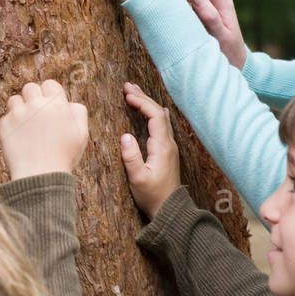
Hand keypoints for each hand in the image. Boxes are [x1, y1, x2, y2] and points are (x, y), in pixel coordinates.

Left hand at [0, 80, 88, 179]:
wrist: (40, 177)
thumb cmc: (63, 157)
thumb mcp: (81, 135)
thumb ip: (78, 113)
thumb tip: (68, 103)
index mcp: (56, 104)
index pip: (49, 84)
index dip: (50, 95)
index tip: (49, 106)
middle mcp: (36, 105)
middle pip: (30, 88)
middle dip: (33, 98)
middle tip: (37, 115)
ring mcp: (18, 114)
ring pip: (15, 99)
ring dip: (20, 109)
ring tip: (27, 126)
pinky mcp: (4, 125)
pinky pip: (6, 117)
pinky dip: (11, 126)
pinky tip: (19, 140)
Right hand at [120, 83, 181, 218]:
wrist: (169, 209)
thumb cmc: (152, 196)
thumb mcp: (138, 179)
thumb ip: (131, 157)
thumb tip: (124, 136)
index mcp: (162, 147)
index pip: (154, 116)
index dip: (141, 102)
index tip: (127, 95)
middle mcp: (169, 143)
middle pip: (159, 112)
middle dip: (143, 97)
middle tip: (127, 86)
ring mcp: (170, 147)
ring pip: (161, 117)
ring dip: (148, 104)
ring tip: (134, 93)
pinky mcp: (167, 151)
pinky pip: (161, 125)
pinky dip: (153, 113)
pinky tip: (153, 110)